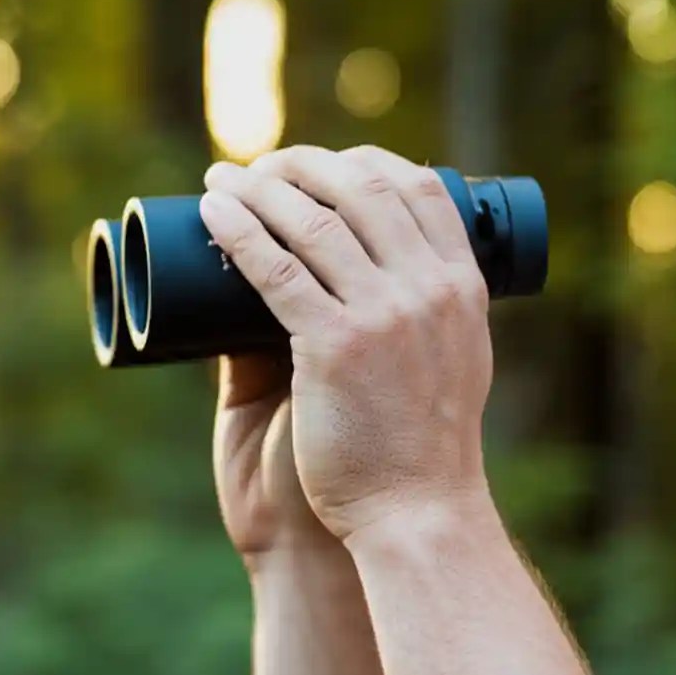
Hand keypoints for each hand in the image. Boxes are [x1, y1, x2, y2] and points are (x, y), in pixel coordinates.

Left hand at [200, 145, 493, 541]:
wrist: (414, 514)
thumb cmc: (417, 447)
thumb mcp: (441, 362)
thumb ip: (408, 313)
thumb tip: (345, 269)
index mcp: (462, 288)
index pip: (419, 189)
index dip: (362, 160)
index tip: (317, 162)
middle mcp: (429, 290)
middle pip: (361, 189)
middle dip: (301, 163)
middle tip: (258, 164)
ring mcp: (383, 316)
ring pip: (311, 221)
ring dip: (257, 188)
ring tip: (220, 179)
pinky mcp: (333, 348)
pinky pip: (276, 271)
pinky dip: (239, 233)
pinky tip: (213, 214)